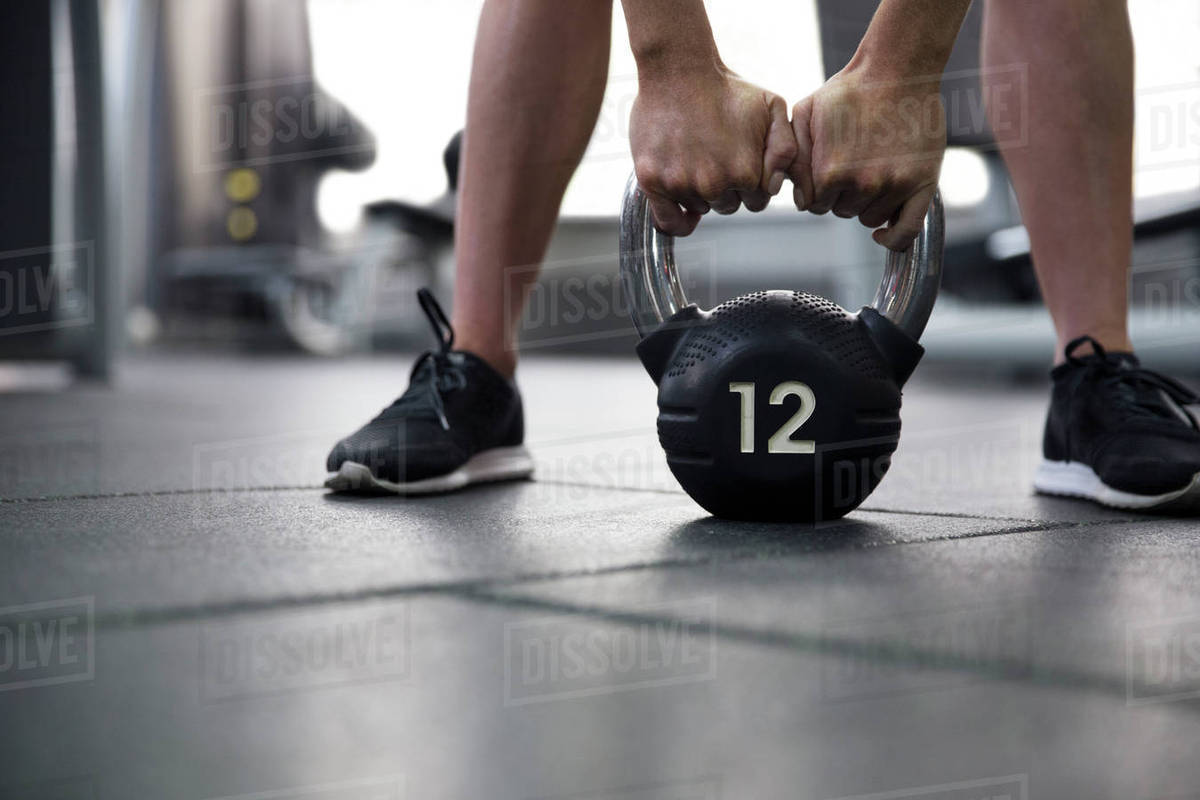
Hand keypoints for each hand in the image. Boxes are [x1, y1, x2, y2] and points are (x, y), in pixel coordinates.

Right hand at [630, 67, 797, 235]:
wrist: (679, 70)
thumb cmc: (725, 89)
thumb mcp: (772, 108)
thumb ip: (785, 148)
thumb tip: (775, 187)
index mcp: (744, 172)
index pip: (757, 201)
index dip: (752, 184)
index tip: (741, 163)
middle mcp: (713, 184)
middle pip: (729, 207)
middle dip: (728, 188)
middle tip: (717, 156)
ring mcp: (680, 184)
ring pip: (701, 209)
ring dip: (702, 193)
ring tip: (697, 158)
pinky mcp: (652, 182)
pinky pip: (668, 223)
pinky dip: (680, 222)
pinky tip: (686, 212)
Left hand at [789, 64, 945, 250]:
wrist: (897, 69)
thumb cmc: (849, 90)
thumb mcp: (805, 114)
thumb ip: (793, 156)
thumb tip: (796, 196)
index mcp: (831, 172)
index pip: (813, 205)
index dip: (817, 191)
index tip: (826, 174)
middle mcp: (863, 184)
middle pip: (841, 211)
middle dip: (841, 195)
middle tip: (852, 164)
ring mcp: (894, 186)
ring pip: (869, 219)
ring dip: (866, 204)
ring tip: (871, 172)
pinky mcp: (922, 185)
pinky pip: (906, 231)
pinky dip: (893, 239)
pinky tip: (882, 234)